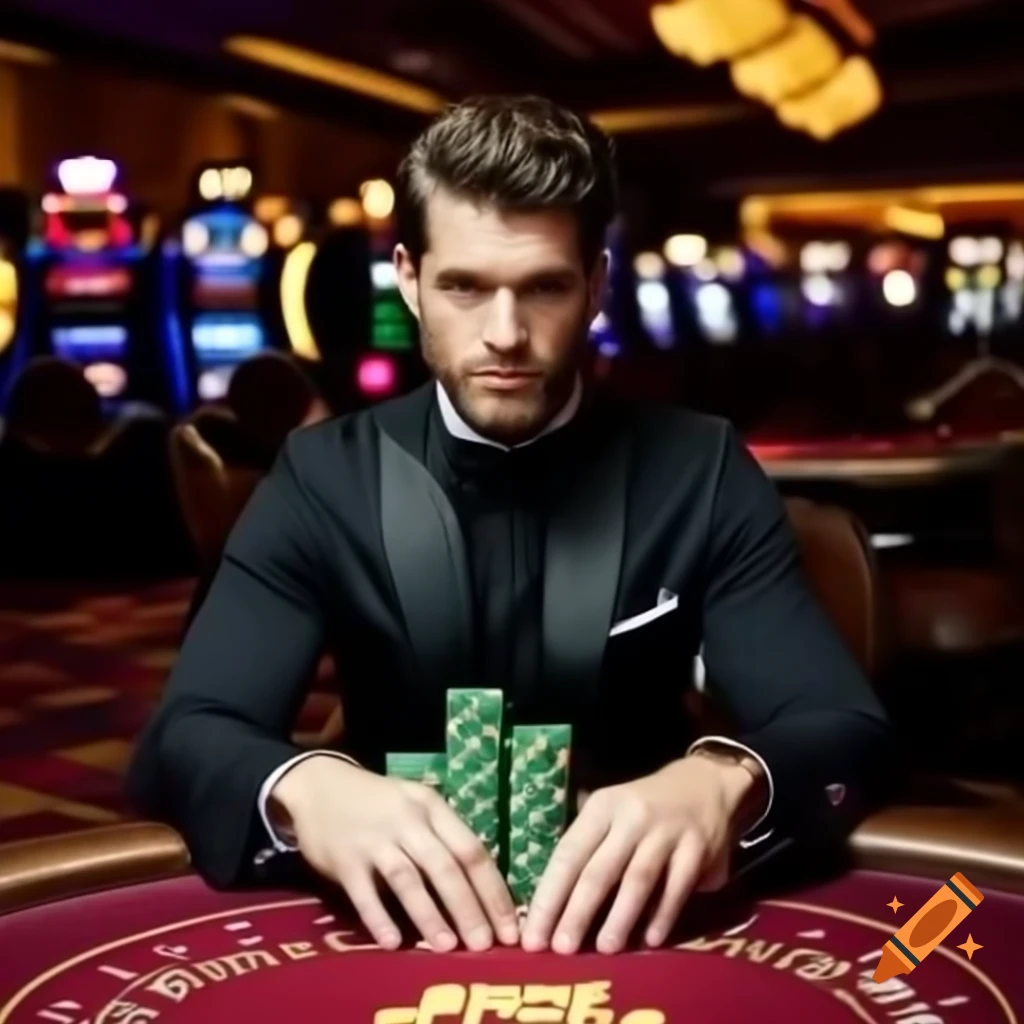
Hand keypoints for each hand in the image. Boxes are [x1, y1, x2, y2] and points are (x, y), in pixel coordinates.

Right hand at [271, 756, 519, 952]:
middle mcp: (407, 821)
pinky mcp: (345, 860)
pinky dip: (379, 918)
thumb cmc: (380, 803)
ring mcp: (375, 840)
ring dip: (429, 915)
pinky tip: (393, 943)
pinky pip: (364, 893)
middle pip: (445, 866)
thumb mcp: (418, 805)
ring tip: (448, 948)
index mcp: (432, 807)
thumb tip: (483, 889)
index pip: (472, 849)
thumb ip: (445, 837)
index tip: (510, 926)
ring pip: (408, 879)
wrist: (321, 785)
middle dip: (468, 908)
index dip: (493, 890)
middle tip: (486, 945)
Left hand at [521, 753, 760, 954]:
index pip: (568, 854)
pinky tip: (651, 941)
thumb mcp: (610, 808)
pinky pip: (676, 887)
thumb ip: (587, 844)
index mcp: (601, 807)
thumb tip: (550, 902)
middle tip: (561, 949)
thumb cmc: (644, 806)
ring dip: (619, 918)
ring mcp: (665, 833)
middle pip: (598, 870)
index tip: (533, 935)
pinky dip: (663, 915)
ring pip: (637, 880)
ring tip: (604, 950)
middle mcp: (630, 817)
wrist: (706, 783)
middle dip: (576, 912)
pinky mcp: (697, 848)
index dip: (549, 896)